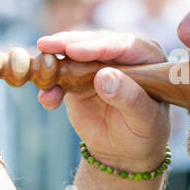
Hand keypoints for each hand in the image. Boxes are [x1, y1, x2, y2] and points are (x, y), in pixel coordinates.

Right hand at [34, 29, 170, 173]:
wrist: (126, 148)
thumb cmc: (145, 131)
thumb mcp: (144, 120)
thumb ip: (129, 98)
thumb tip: (104, 76)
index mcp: (147, 56)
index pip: (122, 45)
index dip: (97, 47)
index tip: (74, 52)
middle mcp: (121, 53)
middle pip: (93, 41)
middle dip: (68, 44)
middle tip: (46, 46)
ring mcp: (97, 63)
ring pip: (71, 54)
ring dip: (53, 63)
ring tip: (42, 77)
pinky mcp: (77, 76)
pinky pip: (59, 76)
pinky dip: (49, 86)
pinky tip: (47, 100)